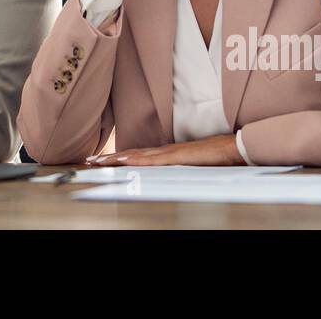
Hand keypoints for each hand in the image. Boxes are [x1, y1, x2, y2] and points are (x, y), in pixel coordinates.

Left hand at [86, 134, 242, 166]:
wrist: (231, 148)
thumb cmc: (215, 157)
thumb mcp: (191, 166)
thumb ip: (177, 168)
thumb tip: (167, 174)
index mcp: (166, 154)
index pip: (136, 156)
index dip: (118, 157)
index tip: (101, 160)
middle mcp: (163, 151)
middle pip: (131, 154)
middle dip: (109, 158)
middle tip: (89, 160)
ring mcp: (168, 153)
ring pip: (136, 156)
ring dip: (115, 159)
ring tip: (98, 162)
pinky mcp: (175, 157)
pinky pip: (151, 160)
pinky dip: (135, 161)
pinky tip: (123, 162)